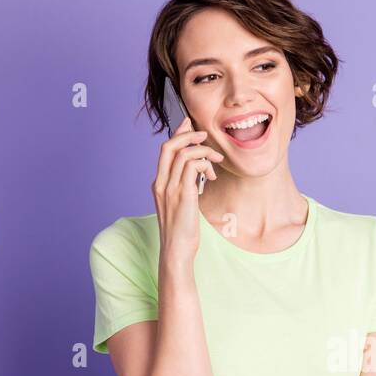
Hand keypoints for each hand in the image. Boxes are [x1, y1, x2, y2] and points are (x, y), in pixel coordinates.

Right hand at [152, 115, 223, 269]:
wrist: (177, 250)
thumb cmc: (182, 232)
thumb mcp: (181, 205)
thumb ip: (185, 187)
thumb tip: (197, 174)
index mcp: (159, 184)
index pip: (165, 150)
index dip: (178, 134)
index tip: (190, 126)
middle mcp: (161, 183)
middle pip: (169, 145)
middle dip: (188, 135)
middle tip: (205, 136)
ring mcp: (170, 188)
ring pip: (183, 153)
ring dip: (203, 151)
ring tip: (216, 160)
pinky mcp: (182, 194)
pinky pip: (192, 166)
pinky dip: (205, 164)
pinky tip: (212, 175)